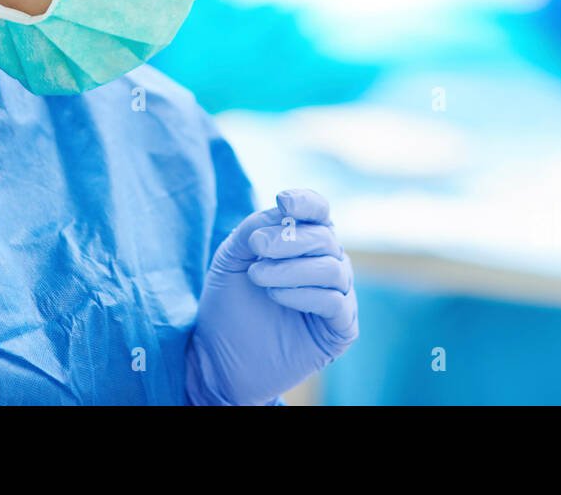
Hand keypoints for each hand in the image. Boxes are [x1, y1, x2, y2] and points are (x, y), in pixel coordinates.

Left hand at [186, 188, 357, 404]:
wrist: (221, 358)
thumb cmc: (229, 304)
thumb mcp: (231, 258)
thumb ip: (252, 230)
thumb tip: (280, 212)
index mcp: (304, 243)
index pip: (319, 213)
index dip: (306, 203)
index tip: (283, 201)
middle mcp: (326, 264)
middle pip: (325, 238)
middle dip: (289, 239)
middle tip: (256, 248)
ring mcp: (337, 296)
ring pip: (333, 268)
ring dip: (293, 269)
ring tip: (258, 277)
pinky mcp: (340, 328)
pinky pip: (336, 302)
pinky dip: (305, 295)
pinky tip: (276, 297)